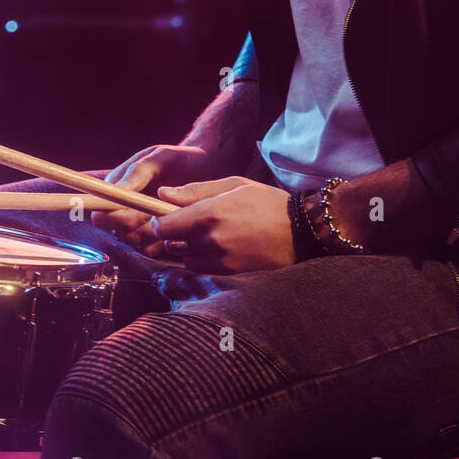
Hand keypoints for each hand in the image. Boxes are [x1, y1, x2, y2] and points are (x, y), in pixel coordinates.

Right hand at [90, 144, 221, 253]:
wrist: (209, 169)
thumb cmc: (181, 160)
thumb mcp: (159, 158)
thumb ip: (137, 172)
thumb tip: (115, 190)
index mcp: (118, 188)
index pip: (101, 207)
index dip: (104, 213)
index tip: (108, 213)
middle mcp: (125, 210)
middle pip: (116, 228)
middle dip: (130, 222)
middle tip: (148, 210)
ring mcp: (142, 226)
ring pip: (134, 240)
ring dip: (149, 231)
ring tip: (167, 214)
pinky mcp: (159, 240)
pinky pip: (152, 249)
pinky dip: (162, 241)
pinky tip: (176, 227)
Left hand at [149, 176, 295, 272]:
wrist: (300, 230)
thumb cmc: (266, 202)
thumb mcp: (233, 185)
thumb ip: (195, 191)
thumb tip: (162, 194)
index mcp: (212, 212)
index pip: (165, 226)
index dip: (157, 223)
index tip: (160, 218)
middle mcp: (214, 238)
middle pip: (175, 242)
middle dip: (176, 234)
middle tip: (191, 223)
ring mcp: (222, 259)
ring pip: (187, 258)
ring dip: (189, 249)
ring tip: (208, 235)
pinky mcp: (231, 273)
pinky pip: (203, 269)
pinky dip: (203, 260)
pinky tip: (219, 247)